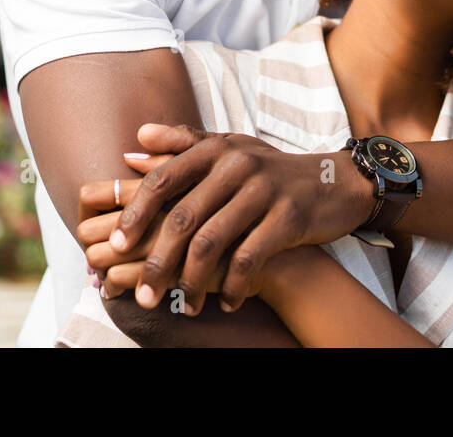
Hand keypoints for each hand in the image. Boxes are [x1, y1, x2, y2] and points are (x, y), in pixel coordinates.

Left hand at [112, 123, 375, 315]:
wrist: (337, 182)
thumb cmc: (272, 170)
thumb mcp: (231, 148)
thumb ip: (182, 145)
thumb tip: (132, 146)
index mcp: (216, 149)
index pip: (163, 180)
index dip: (135, 214)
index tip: (115, 245)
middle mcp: (237, 165)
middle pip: (183, 217)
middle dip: (158, 261)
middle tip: (143, 295)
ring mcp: (264, 190)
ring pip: (213, 242)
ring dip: (193, 282)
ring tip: (184, 306)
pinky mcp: (288, 217)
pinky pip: (249, 257)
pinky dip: (233, 285)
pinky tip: (228, 302)